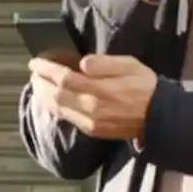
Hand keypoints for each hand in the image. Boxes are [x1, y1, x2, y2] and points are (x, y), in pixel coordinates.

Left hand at [29, 55, 158, 139]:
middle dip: (40, 82)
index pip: (63, 78)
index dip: (46, 69)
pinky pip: (66, 118)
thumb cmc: (144, 86)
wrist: (159, 117)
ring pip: (57, 108)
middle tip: (33, 71)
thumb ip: (104, 63)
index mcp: (99, 90)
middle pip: (54, 95)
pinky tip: (50, 99)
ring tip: (37, 84)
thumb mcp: (130, 65)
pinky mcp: (91, 130)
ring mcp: (89, 122)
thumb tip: (81, 64)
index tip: (36, 61)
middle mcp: (90, 108)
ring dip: (42, 95)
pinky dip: (53, 107)